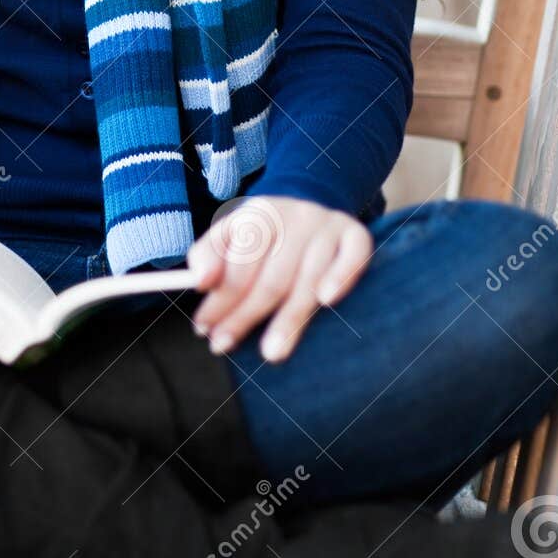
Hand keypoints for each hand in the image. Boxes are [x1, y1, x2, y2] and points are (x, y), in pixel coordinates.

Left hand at [186, 195, 371, 361]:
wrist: (310, 205)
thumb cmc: (263, 235)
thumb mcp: (230, 235)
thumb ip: (207, 255)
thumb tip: (200, 280)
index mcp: (261, 212)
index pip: (240, 260)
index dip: (220, 297)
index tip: (204, 328)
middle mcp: (297, 216)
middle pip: (272, 276)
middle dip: (246, 315)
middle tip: (225, 346)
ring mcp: (328, 225)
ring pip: (308, 277)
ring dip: (290, 318)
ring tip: (271, 353)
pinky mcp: (356, 235)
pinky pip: (354, 257)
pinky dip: (341, 277)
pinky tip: (326, 301)